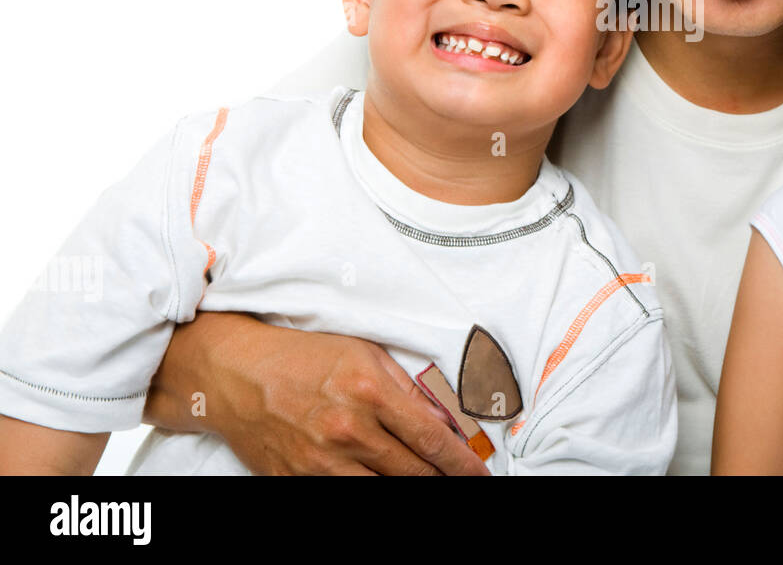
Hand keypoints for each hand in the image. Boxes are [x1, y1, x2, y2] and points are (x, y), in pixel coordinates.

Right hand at [146, 312, 489, 474]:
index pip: (432, 438)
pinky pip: (345, 496)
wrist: (237, 374)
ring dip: (412, 487)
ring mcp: (322, 462)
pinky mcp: (298, 480)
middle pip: (414, 471)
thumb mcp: (363, 354)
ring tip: (427, 482)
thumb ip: (406, 386)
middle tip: (460, 481)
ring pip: (384, 490)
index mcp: (370, 392)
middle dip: (442, 479)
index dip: (462, 463)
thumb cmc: (302, 358)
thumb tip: (443, 416)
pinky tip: (381, 483)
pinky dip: (370, 491)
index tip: (478, 473)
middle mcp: (348, 430)